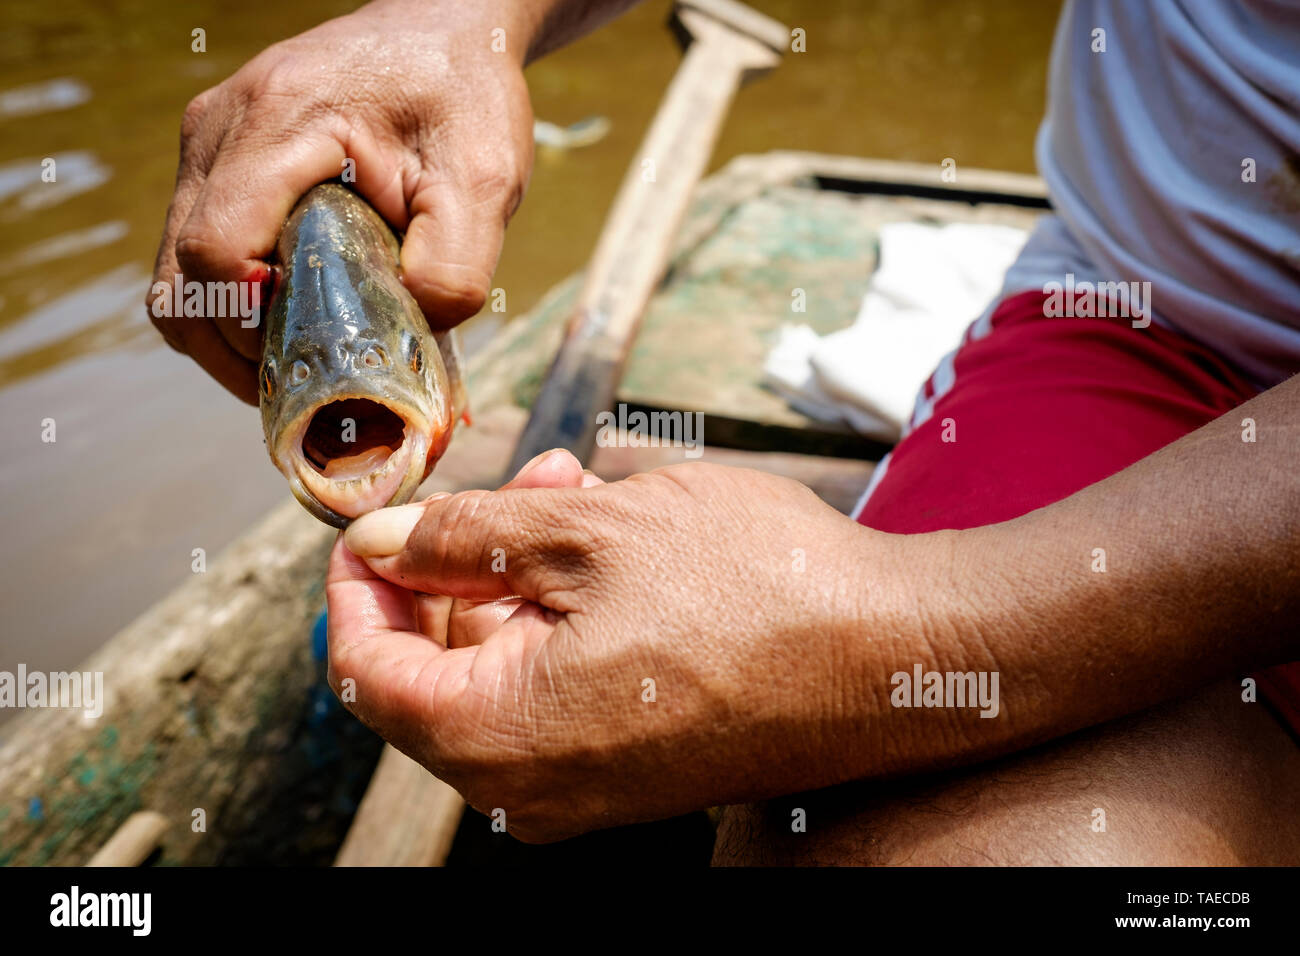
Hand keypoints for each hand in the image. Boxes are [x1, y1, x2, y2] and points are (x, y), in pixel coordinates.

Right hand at [147, 0, 535, 402]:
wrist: (443, 30)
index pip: (215, 252)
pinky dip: (231, 304)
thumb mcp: (485, 181)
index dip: (251, 325)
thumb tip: (410, 335)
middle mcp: (220, 132)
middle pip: (179, 279)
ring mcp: (209, 146)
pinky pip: (195, 252)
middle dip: (235, 350)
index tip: (313, 351)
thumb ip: (455, 266)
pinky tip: (293, 320)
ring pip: (177, 275)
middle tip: (307, 384)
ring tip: (300, 361)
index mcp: (277, 125)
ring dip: (227, 335)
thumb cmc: (463, 97)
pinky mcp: (217, 162)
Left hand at [326, 451, 905, 841]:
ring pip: (499, 672)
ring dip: (515, 577)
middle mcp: (529, 787)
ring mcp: (583, 789)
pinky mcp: (630, 772)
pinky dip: (558, 618)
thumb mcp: (591, 531)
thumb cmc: (760, 592)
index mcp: (498, 735)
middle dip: (455, 561)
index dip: (356, 584)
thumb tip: (385, 541)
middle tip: (509, 480)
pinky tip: (603, 549)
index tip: (374, 520)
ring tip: (572, 493)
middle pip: (433, 668)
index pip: (365, 668)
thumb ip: (465, 535)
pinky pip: (554, 693)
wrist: (895, 658)